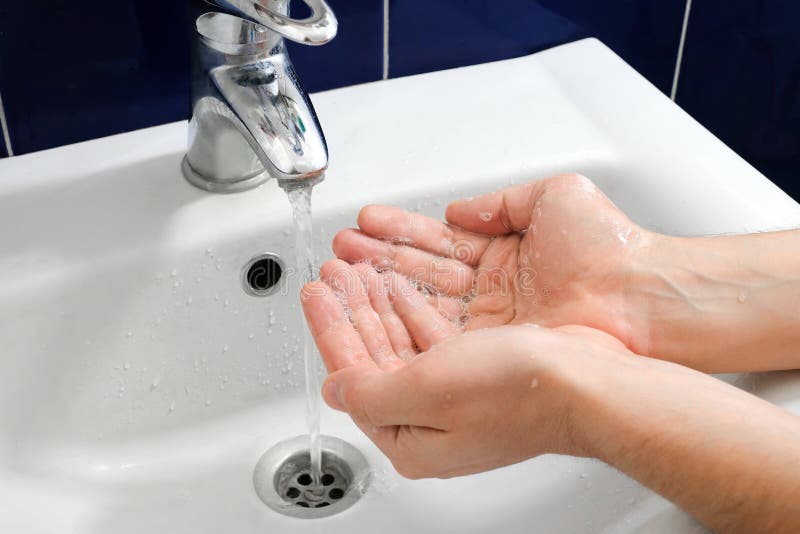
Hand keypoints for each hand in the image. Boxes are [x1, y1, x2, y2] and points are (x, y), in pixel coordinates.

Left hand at [301, 259, 632, 477]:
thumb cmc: (519, 393)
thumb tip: (335, 390)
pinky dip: (411, 307)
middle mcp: (431, 419)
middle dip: (351, 307)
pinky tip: (400, 286)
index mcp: (410, 436)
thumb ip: (370, 392)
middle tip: (334, 271)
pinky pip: (431, 335)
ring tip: (359, 268)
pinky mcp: (479, 372)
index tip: (315, 292)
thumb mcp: (427, 392)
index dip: (330, 327)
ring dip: (378, 301)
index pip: (352, 374)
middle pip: (374, 354)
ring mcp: (456, 396)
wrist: (590, 383)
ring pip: (400, 340)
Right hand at [332, 174, 656, 353]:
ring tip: (341, 273)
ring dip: (380, 286)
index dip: (401, 230)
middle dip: (378, 259)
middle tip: (340, 251)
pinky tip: (372, 303)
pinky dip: (402, 316)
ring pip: (421, 301)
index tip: (366, 222)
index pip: (440, 240)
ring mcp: (489, 321)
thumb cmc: (609, 246)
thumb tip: (456, 209)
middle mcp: (492, 290)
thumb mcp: (552, 196)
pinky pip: (435, 331)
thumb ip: (499, 202)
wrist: (640, 296)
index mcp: (504, 252)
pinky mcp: (490, 348)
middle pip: (422, 271)